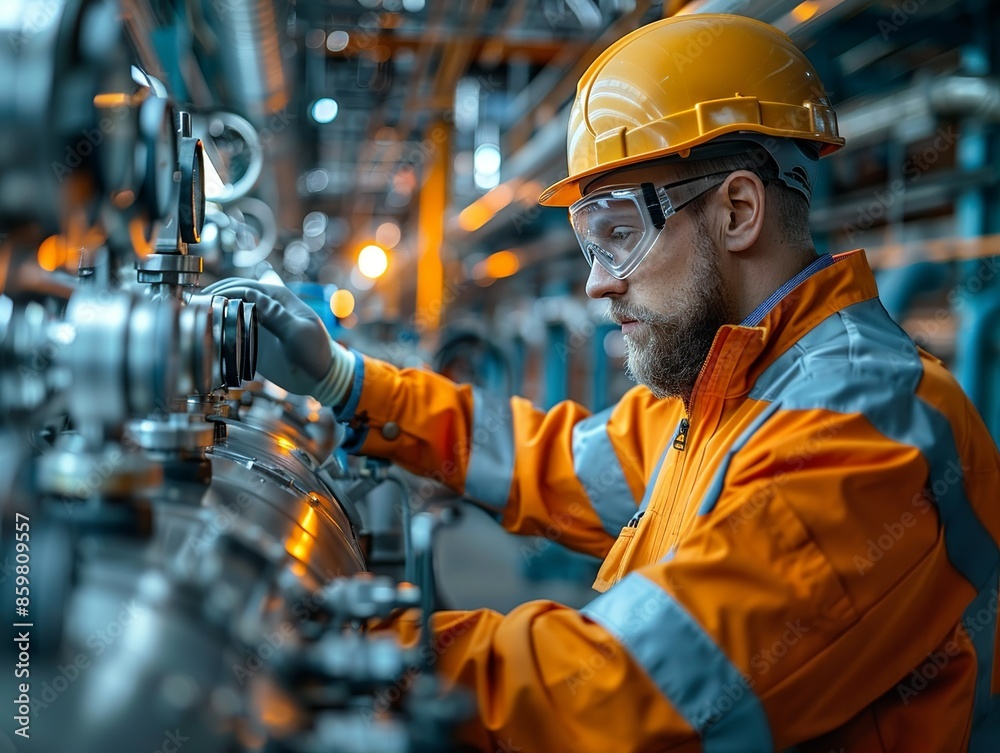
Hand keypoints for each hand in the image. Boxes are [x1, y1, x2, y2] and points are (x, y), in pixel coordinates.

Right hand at [200, 278, 354, 405]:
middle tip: (191, 305)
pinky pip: (233, 332)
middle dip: (213, 297)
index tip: (206, 299)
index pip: (245, 288)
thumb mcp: (299, 332)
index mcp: (278, 298)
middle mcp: (266, 307)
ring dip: (213, 312)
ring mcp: (259, 324)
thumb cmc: (317, 352)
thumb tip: (252, 297)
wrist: (322, 376)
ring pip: (230, 312)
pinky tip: (204, 335)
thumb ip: (277, 315)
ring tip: (191, 317)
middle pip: (233, 295)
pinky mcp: (255, 341)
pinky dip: (218, 332)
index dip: (224, 291)